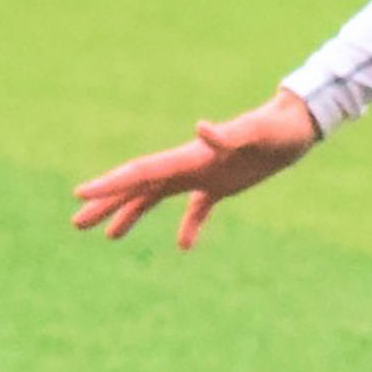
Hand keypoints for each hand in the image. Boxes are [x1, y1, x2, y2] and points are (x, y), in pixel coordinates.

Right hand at [72, 89, 319, 249]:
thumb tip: (202, 127)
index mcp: (189, 158)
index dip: (110, 184)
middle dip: (107, 203)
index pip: (141, 173)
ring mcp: (203, 174)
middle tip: (76, 223)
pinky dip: (187, 226)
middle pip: (138, 187)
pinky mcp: (222, 184)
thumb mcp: (254, 135)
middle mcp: (189, 165)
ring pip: (157, 197)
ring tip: (107, 236)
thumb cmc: (275, 130)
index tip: (80, 193)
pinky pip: (197, 209)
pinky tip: (183, 246)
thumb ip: (227, 135)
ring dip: (131, 214)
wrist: (296, 125)